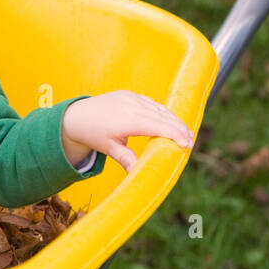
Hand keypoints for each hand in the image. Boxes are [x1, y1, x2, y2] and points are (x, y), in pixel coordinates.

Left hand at [62, 91, 194, 173]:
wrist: (77, 115)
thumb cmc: (93, 134)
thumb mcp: (108, 148)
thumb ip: (125, 158)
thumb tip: (135, 173)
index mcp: (127, 119)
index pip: (158, 126)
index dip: (174, 134)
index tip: (187, 145)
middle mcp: (131, 105)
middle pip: (163, 117)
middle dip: (179, 128)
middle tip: (191, 142)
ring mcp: (132, 98)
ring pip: (159, 109)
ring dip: (174, 120)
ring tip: (185, 133)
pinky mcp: (130, 95)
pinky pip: (152, 103)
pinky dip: (163, 113)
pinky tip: (171, 122)